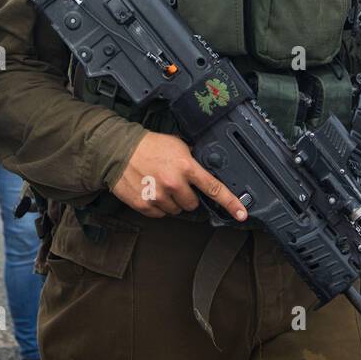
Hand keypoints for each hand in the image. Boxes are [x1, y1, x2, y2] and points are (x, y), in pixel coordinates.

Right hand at [112, 131, 247, 220]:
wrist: (118, 150)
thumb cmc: (149, 145)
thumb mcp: (177, 145)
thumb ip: (192, 160)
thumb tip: (205, 170)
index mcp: (186, 167)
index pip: (214, 188)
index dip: (230, 203)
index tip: (242, 214)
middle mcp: (174, 183)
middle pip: (193, 204)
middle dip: (187, 195)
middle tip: (175, 182)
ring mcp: (158, 196)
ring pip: (176, 210)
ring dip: (171, 201)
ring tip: (159, 184)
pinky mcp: (144, 205)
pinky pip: (160, 214)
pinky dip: (157, 205)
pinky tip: (150, 190)